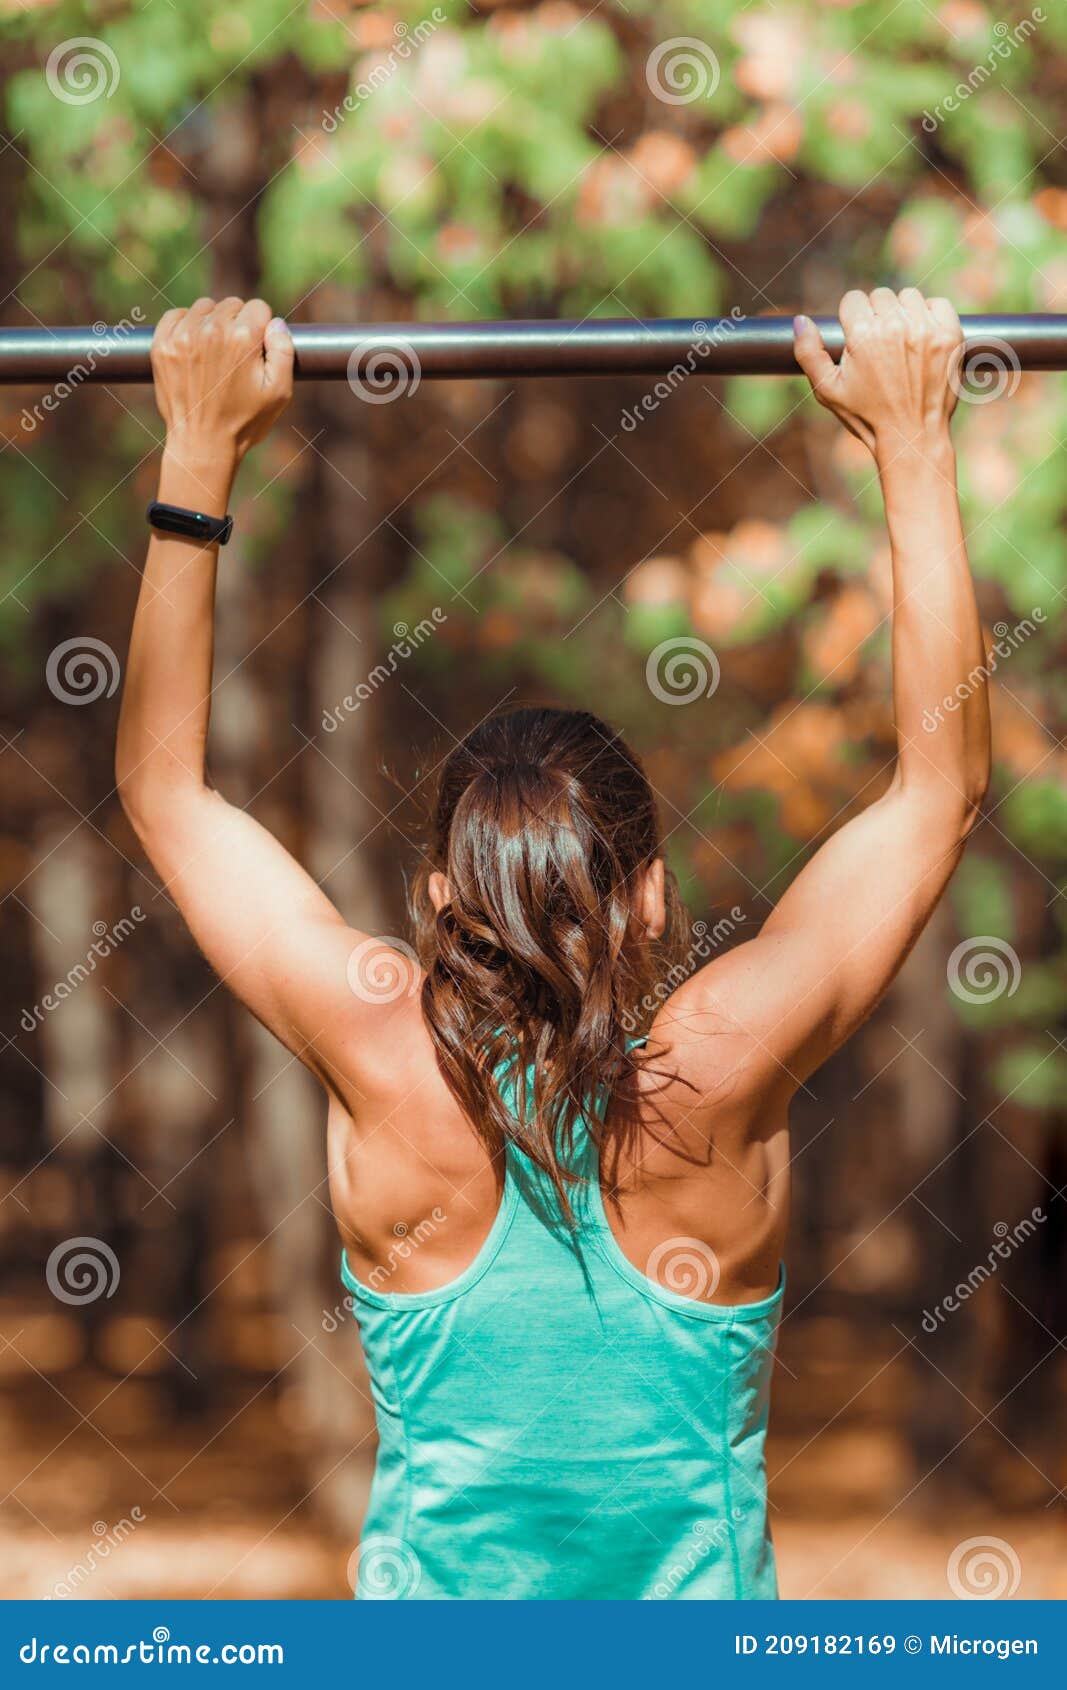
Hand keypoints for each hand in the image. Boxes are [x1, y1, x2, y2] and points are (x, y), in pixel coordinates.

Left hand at [151, 297, 293, 463]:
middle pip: (232, 305)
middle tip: (236, 358)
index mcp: (242, 337)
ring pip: (205, 308)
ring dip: (212, 324)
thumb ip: (283, 350)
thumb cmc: (245, 421)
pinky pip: (176, 315)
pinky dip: (186, 326)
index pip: (258, 307)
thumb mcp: (280, 392)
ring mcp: (183, 336)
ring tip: (215, 355)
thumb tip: (275, 323)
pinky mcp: (162, 344)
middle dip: (238, 325)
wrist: (202, 444)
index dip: (262, 328)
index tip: (257, 350)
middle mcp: (211, 330)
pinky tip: (194, 349)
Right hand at [793, 288, 962, 460]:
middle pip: (880, 296)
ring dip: (903, 312)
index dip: (851, 318)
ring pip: (908, 297)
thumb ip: (808, 353)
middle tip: (878, 344)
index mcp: (863, 335)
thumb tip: (800, 321)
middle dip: (876, 315)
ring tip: (900, 340)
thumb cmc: (867, 416)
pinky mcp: (951, 335)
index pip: (853, 299)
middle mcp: (896, 326)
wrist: (912, 437)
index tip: (856, 336)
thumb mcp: (828, 390)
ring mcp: (926, 329)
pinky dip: (930, 314)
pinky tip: (922, 336)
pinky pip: (939, 304)